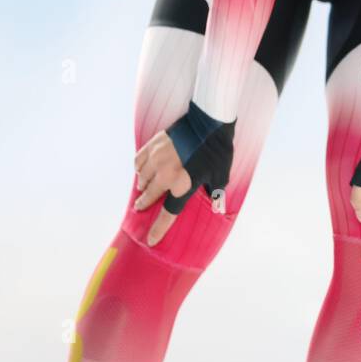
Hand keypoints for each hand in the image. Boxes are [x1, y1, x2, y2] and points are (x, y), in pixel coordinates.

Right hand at [133, 100, 234, 245]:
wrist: (209, 121)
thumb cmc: (218, 150)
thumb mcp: (221, 175)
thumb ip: (216, 193)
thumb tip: (219, 207)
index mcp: (183, 185)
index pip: (168, 213)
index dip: (159, 228)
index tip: (150, 240)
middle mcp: (166, 175)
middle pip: (149, 196)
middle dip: (144, 204)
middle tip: (139, 207)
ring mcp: (157, 159)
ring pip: (142, 179)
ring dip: (142, 186)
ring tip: (143, 188)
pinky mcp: (153, 145)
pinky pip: (139, 161)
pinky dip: (139, 168)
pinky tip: (141, 170)